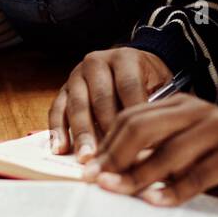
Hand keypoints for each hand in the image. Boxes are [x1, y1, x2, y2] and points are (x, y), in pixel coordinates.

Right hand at [47, 47, 173, 159]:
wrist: (131, 67)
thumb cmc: (148, 82)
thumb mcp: (160, 85)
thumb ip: (154, 107)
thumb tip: (150, 142)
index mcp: (124, 58)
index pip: (128, 86)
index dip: (133, 114)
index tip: (139, 142)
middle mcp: (96, 62)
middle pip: (100, 97)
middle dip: (105, 128)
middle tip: (110, 154)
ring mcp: (76, 75)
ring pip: (77, 105)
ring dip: (81, 134)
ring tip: (87, 158)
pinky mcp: (63, 90)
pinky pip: (57, 110)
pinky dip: (57, 131)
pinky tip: (60, 149)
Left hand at [88, 94, 217, 208]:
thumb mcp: (189, 149)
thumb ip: (157, 152)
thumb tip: (109, 172)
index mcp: (182, 105)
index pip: (133, 117)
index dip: (107, 143)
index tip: (88, 168)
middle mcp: (199, 111)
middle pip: (145, 128)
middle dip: (116, 156)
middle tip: (96, 180)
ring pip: (169, 152)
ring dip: (138, 175)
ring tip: (117, 192)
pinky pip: (199, 174)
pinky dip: (174, 190)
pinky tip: (156, 202)